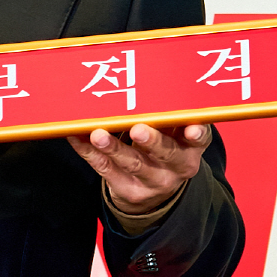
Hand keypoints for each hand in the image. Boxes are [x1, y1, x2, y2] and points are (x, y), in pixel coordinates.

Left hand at [66, 123, 211, 217]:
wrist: (153, 192)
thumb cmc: (162, 149)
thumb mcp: (173, 135)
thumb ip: (166, 116)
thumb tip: (140, 84)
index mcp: (191, 148)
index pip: (200, 141)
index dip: (197, 134)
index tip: (192, 129)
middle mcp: (176, 167)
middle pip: (166, 154)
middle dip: (151, 141)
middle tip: (138, 129)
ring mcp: (152, 182)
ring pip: (132, 163)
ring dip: (113, 148)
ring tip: (98, 134)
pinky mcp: (128, 190)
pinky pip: (106, 169)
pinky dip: (89, 152)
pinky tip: (77, 138)